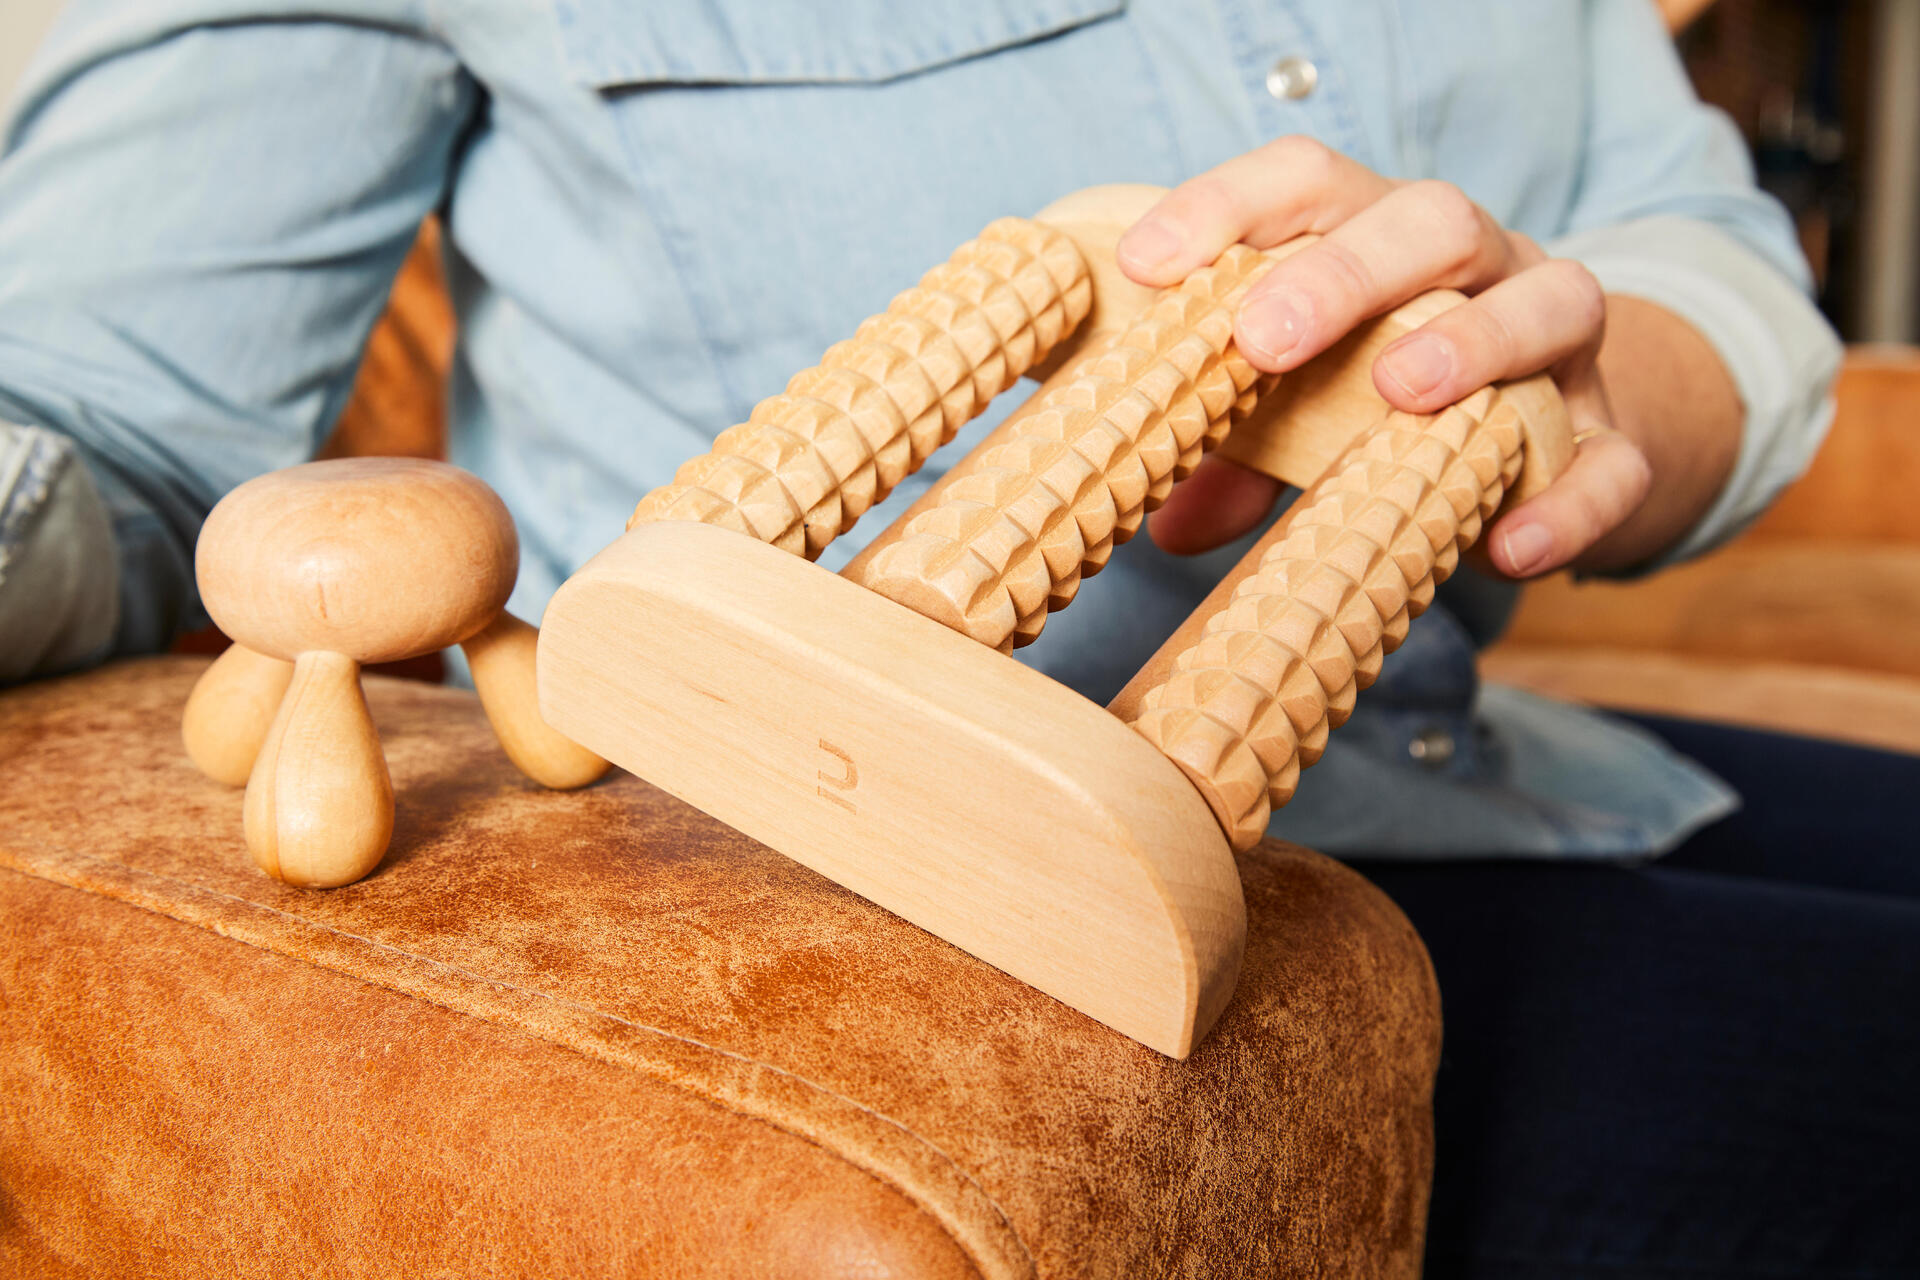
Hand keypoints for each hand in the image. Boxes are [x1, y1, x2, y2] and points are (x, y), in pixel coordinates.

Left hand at [1116, 137, 1650, 577]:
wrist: (1543, 447)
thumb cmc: (1385, 408)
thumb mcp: (1299, 421)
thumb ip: (1237, 457)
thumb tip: (1170, 524)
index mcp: (1380, 238)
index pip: (1310, 182)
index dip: (1227, 207)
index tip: (1148, 265)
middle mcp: (1479, 268)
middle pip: (1432, 219)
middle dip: (1346, 271)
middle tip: (1264, 337)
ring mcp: (1558, 344)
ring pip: (1551, 300)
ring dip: (1474, 341)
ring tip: (1402, 393)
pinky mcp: (1609, 434)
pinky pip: (1614, 458)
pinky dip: (1570, 501)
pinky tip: (1507, 549)